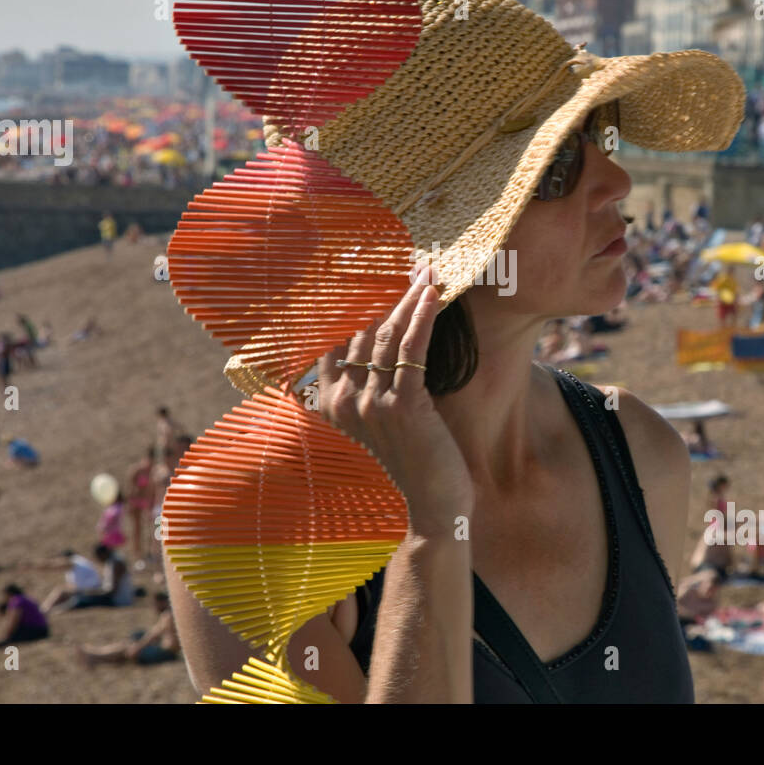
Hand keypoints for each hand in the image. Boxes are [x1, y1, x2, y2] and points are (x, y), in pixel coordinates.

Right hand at [316, 267, 473, 538]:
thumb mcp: (382, 417)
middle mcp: (344, 401)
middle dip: (386, 292)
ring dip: (409, 298)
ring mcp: (371, 404)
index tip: (368, 268)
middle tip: (407, 261)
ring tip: (428, 270)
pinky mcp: (403, 407)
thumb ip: (369, 382)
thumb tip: (378, 333)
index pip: (336, 337)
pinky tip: (432, 293)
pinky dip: (423, 317)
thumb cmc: (413, 456)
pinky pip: (412, 350)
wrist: (434, 502)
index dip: (352, 302)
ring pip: (388, 335)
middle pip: (364, 330)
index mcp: (330, 402)